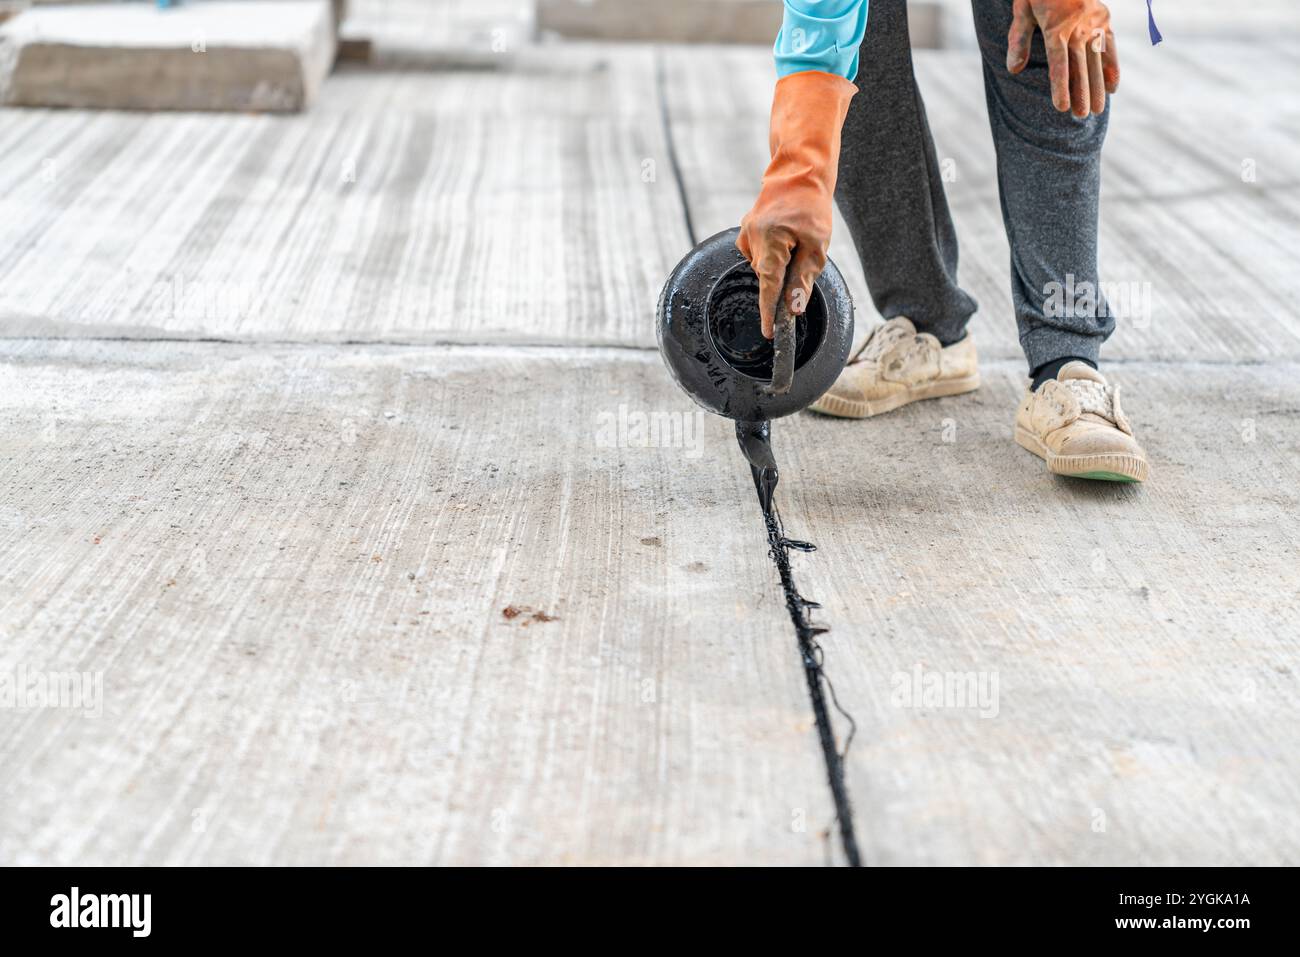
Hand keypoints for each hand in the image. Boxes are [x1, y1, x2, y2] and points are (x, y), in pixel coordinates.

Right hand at [737, 71, 856, 338]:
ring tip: (797, 239)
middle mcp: (751, 239)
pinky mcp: (746, 233)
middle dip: (784, 277)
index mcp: (770, 241)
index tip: (769, 334)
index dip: (768, 313)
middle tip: (805, 257)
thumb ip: (803, 279)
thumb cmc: (812, 208)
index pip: (768, 286)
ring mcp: (745, 235)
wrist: (797, 172)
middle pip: (768, 277)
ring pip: (764, 267)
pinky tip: (784, 236)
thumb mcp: (817, 246)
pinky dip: (773, 254)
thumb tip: (793, 309)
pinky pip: (760, 256)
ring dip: (781, 263)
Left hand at [1007, 0, 1119, 117]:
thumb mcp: (1022, 9)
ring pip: (1096, 60)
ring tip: (1097, 110)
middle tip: (1082, 116)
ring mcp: (1093, 23)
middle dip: (1082, 92)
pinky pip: (1110, 46)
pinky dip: (1112, 66)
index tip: (1062, 108)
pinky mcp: (1104, 18)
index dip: (1061, 87)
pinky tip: (1113, 87)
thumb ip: (1018, 39)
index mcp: (1056, 27)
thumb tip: (1013, 70)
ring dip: (1098, 86)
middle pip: (1080, 66)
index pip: (1059, 64)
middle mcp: (1078, 27)